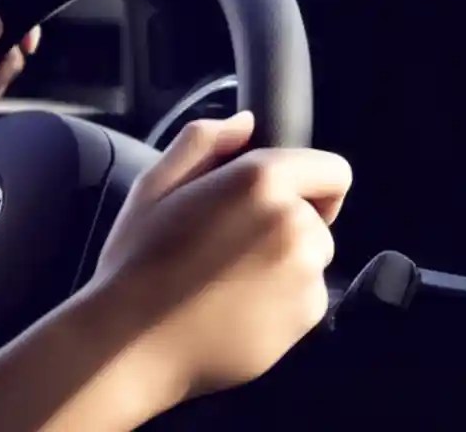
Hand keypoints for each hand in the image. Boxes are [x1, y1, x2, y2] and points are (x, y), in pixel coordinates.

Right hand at [87, 112, 351, 407]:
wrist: (134, 341)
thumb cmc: (137, 262)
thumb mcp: (153, 187)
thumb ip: (203, 142)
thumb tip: (246, 123)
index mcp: (260, 182)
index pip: (332, 169)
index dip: (307, 181)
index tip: (276, 198)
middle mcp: (295, 225)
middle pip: (316, 218)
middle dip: (284, 225)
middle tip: (226, 244)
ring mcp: (306, 276)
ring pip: (311, 260)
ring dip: (281, 264)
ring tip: (224, 279)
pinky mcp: (307, 318)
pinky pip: (305, 299)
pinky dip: (279, 302)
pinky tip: (232, 306)